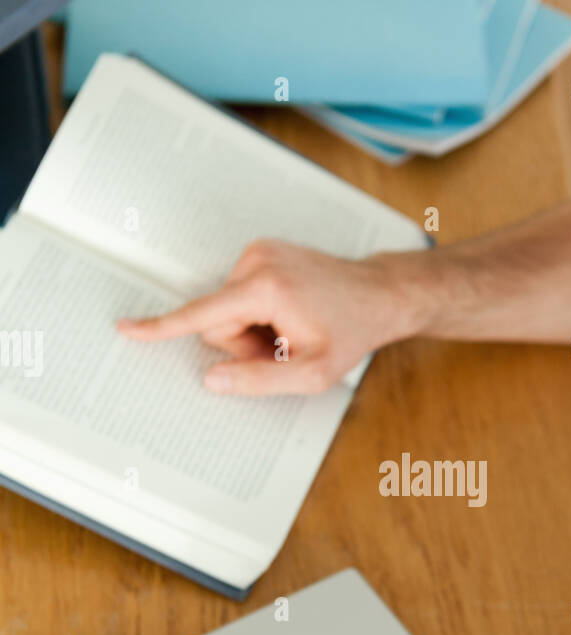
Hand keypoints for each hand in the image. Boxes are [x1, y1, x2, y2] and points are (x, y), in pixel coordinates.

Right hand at [116, 239, 434, 395]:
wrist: (380, 294)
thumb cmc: (352, 331)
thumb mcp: (312, 373)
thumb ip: (259, 381)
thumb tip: (211, 379)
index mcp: (266, 288)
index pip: (201, 315)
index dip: (161, 328)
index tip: (126, 328)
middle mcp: (257, 261)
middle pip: (217, 322)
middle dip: (244, 345)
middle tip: (287, 347)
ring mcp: (260, 253)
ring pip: (228, 312)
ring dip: (255, 331)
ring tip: (293, 328)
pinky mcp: (262, 253)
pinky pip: (240, 297)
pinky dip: (261, 314)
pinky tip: (291, 314)